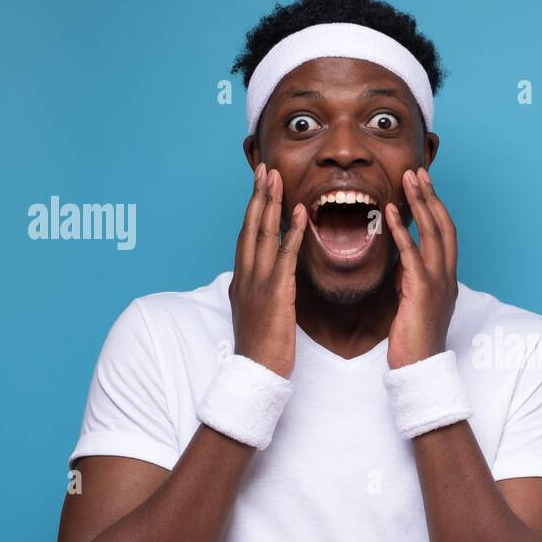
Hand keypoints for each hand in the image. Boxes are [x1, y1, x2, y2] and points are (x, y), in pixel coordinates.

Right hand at [229, 163, 304, 378]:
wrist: (256, 372)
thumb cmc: (261, 347)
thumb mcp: (256, 312)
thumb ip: (258, 290)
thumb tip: (262, 279)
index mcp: (241, 280)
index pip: (246, 235)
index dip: (252, 208)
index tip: (259, 185)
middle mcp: (245, 275)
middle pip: (249, 226)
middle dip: (257, 195)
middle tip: (264, 168)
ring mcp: (257, 282)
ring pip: (262, 234)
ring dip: (269, 203)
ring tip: (275, 177)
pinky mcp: (275, 292)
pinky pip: (284, 256)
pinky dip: (292, 232)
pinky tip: (299, 213)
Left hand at [384, 167, 457, 368]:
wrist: (419, 367)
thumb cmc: (414, 338)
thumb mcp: (414, 301)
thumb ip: (412, 279)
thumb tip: (403, 262)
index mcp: (447, 277)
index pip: (444, 233)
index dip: (435, 206)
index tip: (422, 185)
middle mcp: (448, 275)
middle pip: (443, 225)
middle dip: (431, 196)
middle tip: (417, 172)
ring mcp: (438, 282)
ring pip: (433, 233)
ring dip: (420, 204)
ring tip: (407, 181)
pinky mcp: (422, 291)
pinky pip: (412, 255)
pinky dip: (401, 231)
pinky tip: (389, 213)